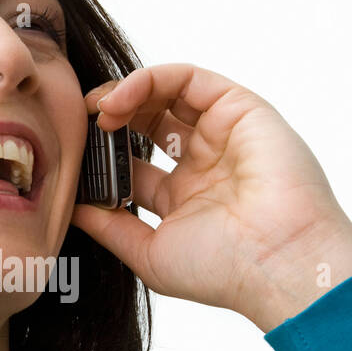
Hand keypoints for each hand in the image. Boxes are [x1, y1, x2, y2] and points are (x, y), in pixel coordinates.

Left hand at [71, 64, 351, 331]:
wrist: (278, 264)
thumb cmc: (225, 271)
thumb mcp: (151, 254)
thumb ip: (112, 229)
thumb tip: (73, 210)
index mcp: (187, 198)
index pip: (135, 164)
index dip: (103, 156)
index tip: (75, 156)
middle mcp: (206, 163)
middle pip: (149, 122)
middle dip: (112, 117)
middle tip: (82, 123)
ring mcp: (224, 134)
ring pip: (167, 94)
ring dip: (127, 94)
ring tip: (99, 109)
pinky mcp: (241, 109)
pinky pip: (188, 79)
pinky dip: (150, 79)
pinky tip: (121, 98)